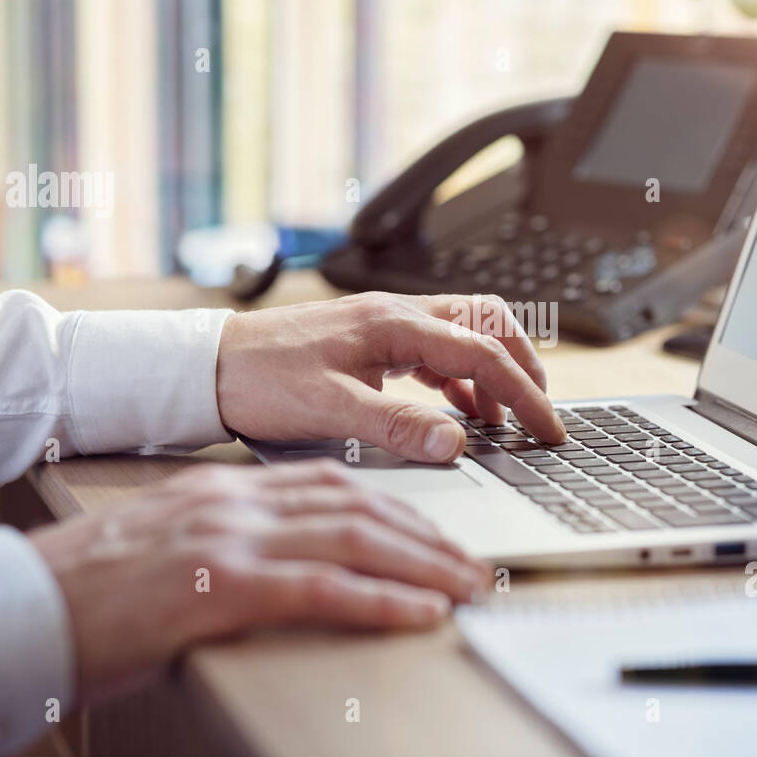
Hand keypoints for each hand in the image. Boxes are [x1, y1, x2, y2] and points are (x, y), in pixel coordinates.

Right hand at [29, 460, 492, 703]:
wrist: (18, 604)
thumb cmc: (92, 585)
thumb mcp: (171, 542)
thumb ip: (231, 536)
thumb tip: (294, 556)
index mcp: (227, 489)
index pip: (335, 485)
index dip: (398, 509)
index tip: (437, 535)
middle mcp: (237, 503)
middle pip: (359, 506)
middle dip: (427, 537)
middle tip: (472, 564)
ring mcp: (228, 541)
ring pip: (354, 538)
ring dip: (422, 565)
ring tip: (467, 588)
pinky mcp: (218, 588)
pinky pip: (319, 589)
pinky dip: (378, 600)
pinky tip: (417, 614)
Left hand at [215, 292, 565, 462]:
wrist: (208, 365)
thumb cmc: (259, 379)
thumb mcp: (329, 409)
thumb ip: (395, 426)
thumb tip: (455, 441)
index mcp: (395, 325)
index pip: (484, 354)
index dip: (526, 394)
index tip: (548, 430)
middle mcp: (398, 315)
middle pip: (488, 324)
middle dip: (525, 365)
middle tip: (540, 412)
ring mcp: (386, 325)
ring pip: (464, 333)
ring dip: (494, 371)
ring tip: (505, 420)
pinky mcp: (373, 341)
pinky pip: (436, 349)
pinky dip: (461, 378)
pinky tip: (457, 412)